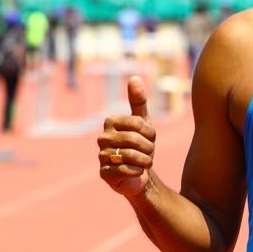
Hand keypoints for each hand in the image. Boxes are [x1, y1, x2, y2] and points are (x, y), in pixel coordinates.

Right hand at [98, 75, 155, 197]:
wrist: (139, 173)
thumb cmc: (141, 145)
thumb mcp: (144, 123)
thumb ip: (139, 101)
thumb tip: (134, 78)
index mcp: (111, 122)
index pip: (138, 124)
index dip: (151, 134)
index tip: (151, 139)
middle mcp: (102, 137)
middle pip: (134, 140)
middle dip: (149, 149)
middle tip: (150, 153)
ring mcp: (101, 155)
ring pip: (130, 155)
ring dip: (145, 161)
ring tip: (144, 162)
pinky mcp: (104, 173)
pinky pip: (125, 170)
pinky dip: (137, 172)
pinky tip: (137, 171)